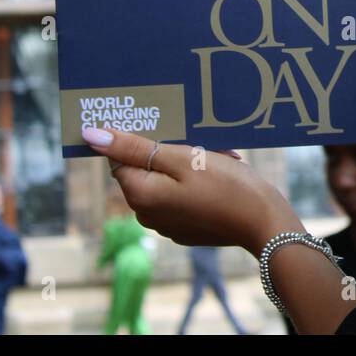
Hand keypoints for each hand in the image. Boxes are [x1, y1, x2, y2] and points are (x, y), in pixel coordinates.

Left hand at [82, 127, 301, 253]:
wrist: (264, 222)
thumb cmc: (225, 185)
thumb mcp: (182, 158)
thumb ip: (135, 148)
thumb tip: (91, 136)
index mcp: (139, 195)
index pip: (120, 157)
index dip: (141, 138)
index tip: (168, 126)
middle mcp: (146, 215)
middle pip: (145, 169)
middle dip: (169, 151)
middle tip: (200, 140)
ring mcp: (167, 225)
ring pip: (166, 182)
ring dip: (186, 165)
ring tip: (217, 157)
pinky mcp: (186, 229)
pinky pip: (181, 197)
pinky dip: (196, 183)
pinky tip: (221, 175)